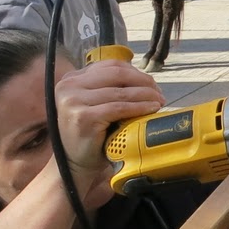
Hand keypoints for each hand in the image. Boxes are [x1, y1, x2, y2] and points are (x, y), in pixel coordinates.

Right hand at [51, 59, 163, 203]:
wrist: (74, 163)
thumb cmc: (90, 133)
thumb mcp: (94, 103)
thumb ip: (109, 87)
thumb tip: (145, 79)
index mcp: (72, 79)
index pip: (111, 65)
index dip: (136, 72)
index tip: (151, 84)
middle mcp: (69, 86)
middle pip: (117, 74)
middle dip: (144, 82)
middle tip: (159, 93)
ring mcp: (74, 101)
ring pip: (121, 92)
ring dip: (146, 95)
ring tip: (159, 102)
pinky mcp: (84, 117)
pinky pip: (119, 108)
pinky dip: (139, 107)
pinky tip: (151, 109)